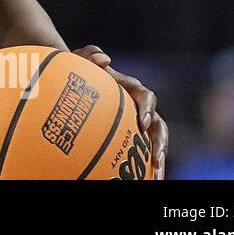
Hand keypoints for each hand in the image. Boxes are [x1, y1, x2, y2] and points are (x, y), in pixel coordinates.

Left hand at [73, 44, 169, 179]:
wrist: (73, 78)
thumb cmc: (77, 67)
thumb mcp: (79, 58)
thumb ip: (89, 54)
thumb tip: (104, 59)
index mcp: (130, 88)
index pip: (146, 96)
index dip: (148, 108)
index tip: (143, 123)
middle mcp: (138, 106)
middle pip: (158, 125)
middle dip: (161, 143)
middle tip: (157, 160)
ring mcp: (135, 122)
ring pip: (154, 141)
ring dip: (158, 159)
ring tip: (158, 178)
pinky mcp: (129, 134)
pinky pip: (139, 151)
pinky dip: (142, 166)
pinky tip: (138, 180)